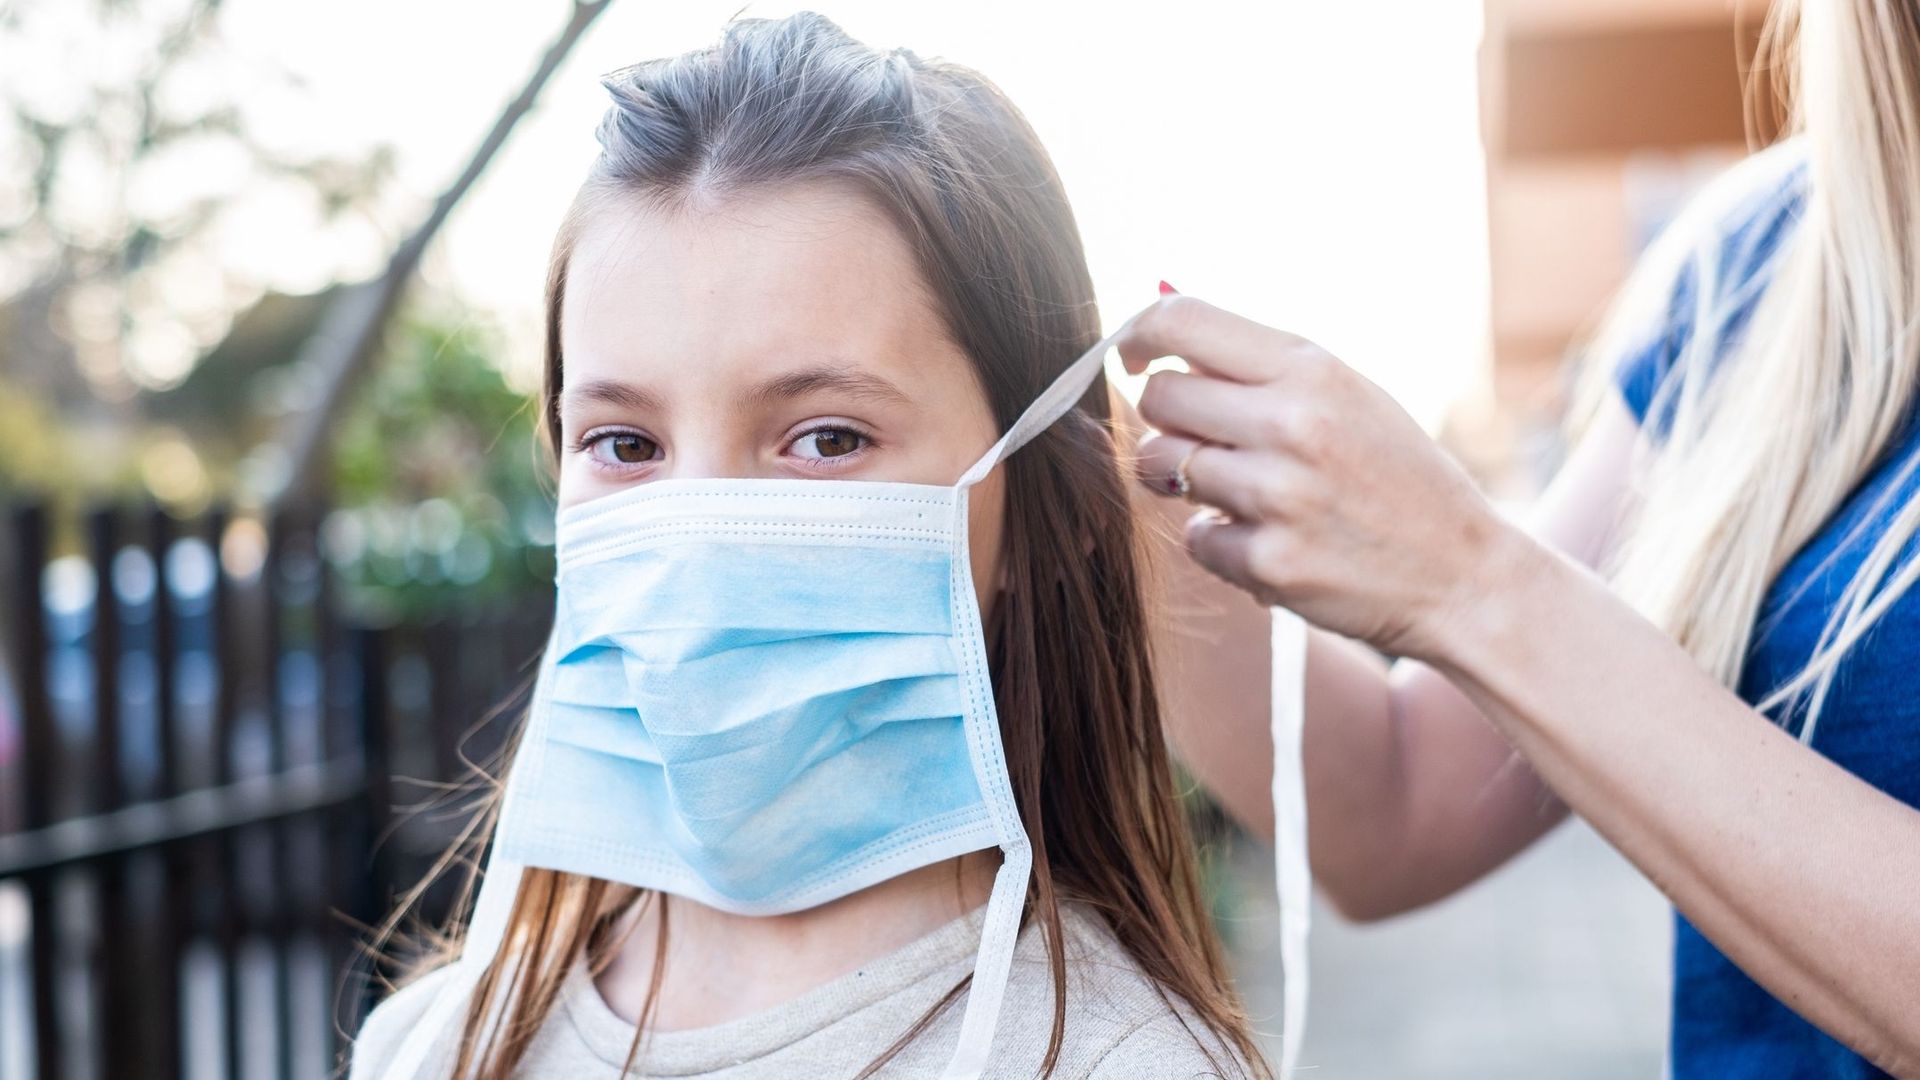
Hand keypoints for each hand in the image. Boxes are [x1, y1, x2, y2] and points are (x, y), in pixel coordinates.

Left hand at [1116, 293, 1531, 661]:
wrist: (1463, 575)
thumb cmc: (1396, 478)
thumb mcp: (1348, 395)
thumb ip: (1260, 366)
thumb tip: (1159, 316)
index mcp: (1313, 369)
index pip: (1182, 321)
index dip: (1137, 334)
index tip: (1133, 357)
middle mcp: (1293, 423)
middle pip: (1159, 398)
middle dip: (1167, 418)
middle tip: (1203, 439)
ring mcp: (1278, 496)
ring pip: (1161, 468)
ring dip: (1184, 482)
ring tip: (1244, 492)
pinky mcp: (1268, 562)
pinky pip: (1195, 538)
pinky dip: (1220, 541)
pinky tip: (1274, 540)